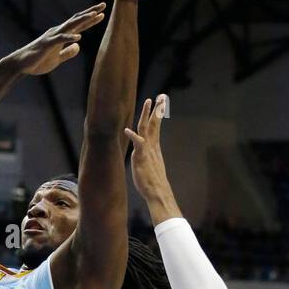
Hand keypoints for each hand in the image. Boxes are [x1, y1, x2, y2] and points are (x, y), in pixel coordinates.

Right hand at [11, 4, 106, 75]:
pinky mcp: (47, 44)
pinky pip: (60, 39)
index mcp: (62, 36)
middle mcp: (58, 32)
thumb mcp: (57, 59)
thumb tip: (78, 46)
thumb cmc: (38, 61)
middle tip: (103, 5)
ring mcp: (52, 37)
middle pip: (77, 20)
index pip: (79, 26)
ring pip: (70, 26)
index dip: (91, 20)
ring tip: (94, 15)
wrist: (22, 64)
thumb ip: (67, 52)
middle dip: (90, 13)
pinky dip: (69, 38)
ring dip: (83, 20)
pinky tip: (79, 37)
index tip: (102, 13)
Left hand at [125, 94, 178, 219]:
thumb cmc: (152, 182)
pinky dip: (132, 136)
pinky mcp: (142, 157)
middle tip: (161, 96)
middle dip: (157, 109)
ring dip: (146, 114)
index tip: (161, 103)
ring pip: (147, 129)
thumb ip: (145, 157)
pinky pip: (137, 144)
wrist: (157, 192)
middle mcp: (152, 146)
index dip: (157, 115)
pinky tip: (127, 130)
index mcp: (154, 147)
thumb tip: (140, 155)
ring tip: (148, 101)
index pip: (155, 127)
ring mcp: (147, 150)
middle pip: (154, 124)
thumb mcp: (149, 166)